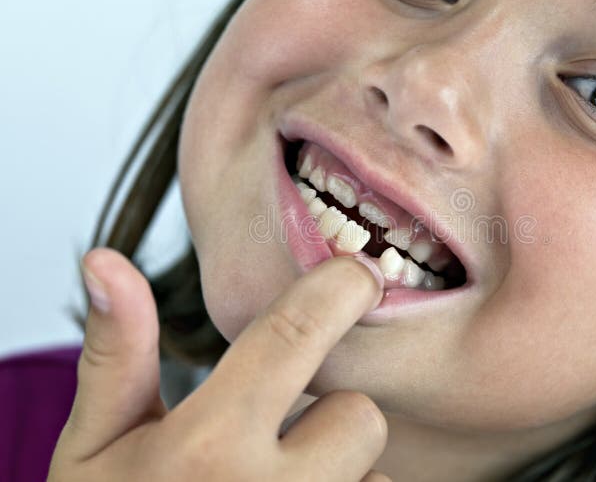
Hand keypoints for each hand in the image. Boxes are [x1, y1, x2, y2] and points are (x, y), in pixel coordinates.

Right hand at [48, 248, 389, 481]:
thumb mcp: (95, 452)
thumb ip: (116, 356)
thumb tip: (106, 261)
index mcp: (207, 446)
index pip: (295, 336)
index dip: (338, 290)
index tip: (357, 274)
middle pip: (359, 414)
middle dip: (328, 417)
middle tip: (276, 443)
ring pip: (375, 474)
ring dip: (341, 475)